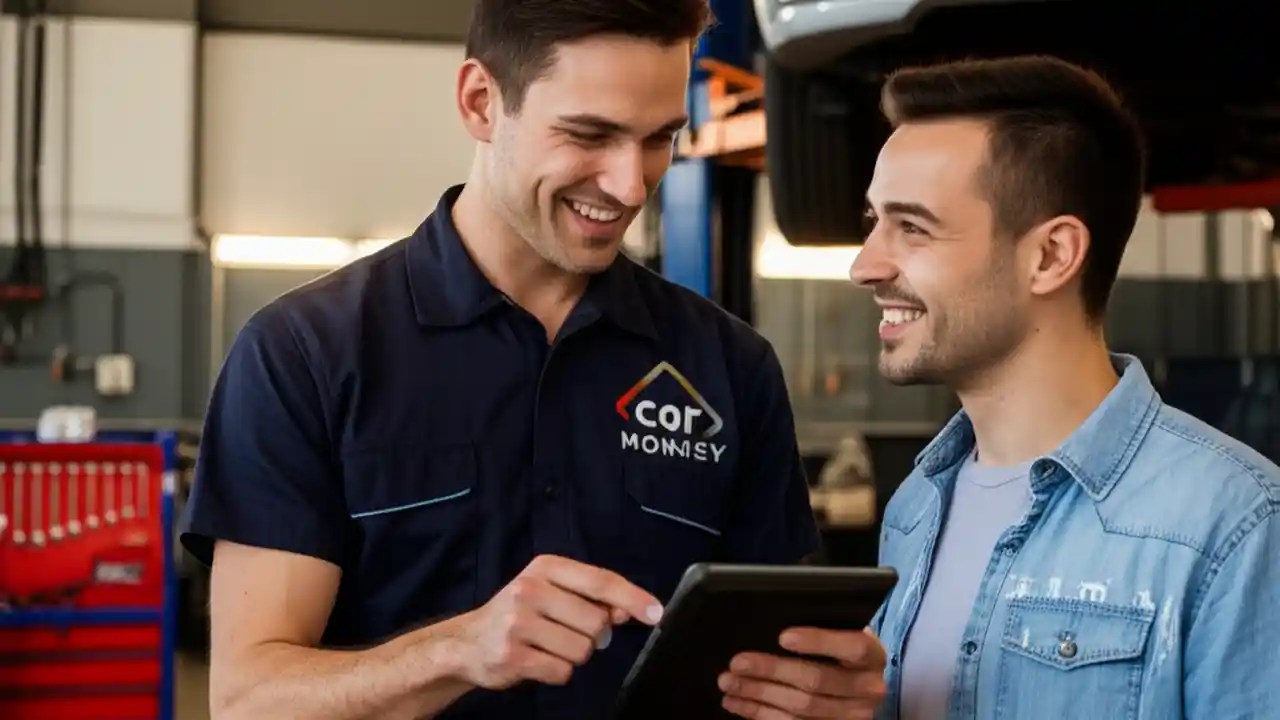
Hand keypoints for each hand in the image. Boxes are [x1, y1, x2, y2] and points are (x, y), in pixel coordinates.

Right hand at [450, 554, 663, 689]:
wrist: (465, 643)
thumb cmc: (520, 613)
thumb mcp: (552, 592)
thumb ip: (591, 597)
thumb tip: (630, 610)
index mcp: (545, 567)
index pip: (600, 580)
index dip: (633, 597)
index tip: (657, 613)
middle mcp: (530, 590)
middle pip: (596, 622)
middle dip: (593, 636)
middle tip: (567, 632)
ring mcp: (518, 623)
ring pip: (582, 650)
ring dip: (574, 656)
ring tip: (549, 646)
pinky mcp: (512, 656)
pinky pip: (562, 672)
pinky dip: (557, 672)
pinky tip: (537, 661)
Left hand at [717, 627, 886, 718]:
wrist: (864, 687)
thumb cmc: (845, 654)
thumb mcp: (844, 636)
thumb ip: (823, 632)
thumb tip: (775, 633)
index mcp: (872, 657)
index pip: (850, 648)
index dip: (817, 642)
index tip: (783, 636)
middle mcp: (867, 690)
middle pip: (815, 681)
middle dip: (771, 671)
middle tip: (737, 663)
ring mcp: (851, 716)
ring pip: (800, 708)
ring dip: (758, 695)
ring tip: (729, 684)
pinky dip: (760, 714)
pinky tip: (739, 703)